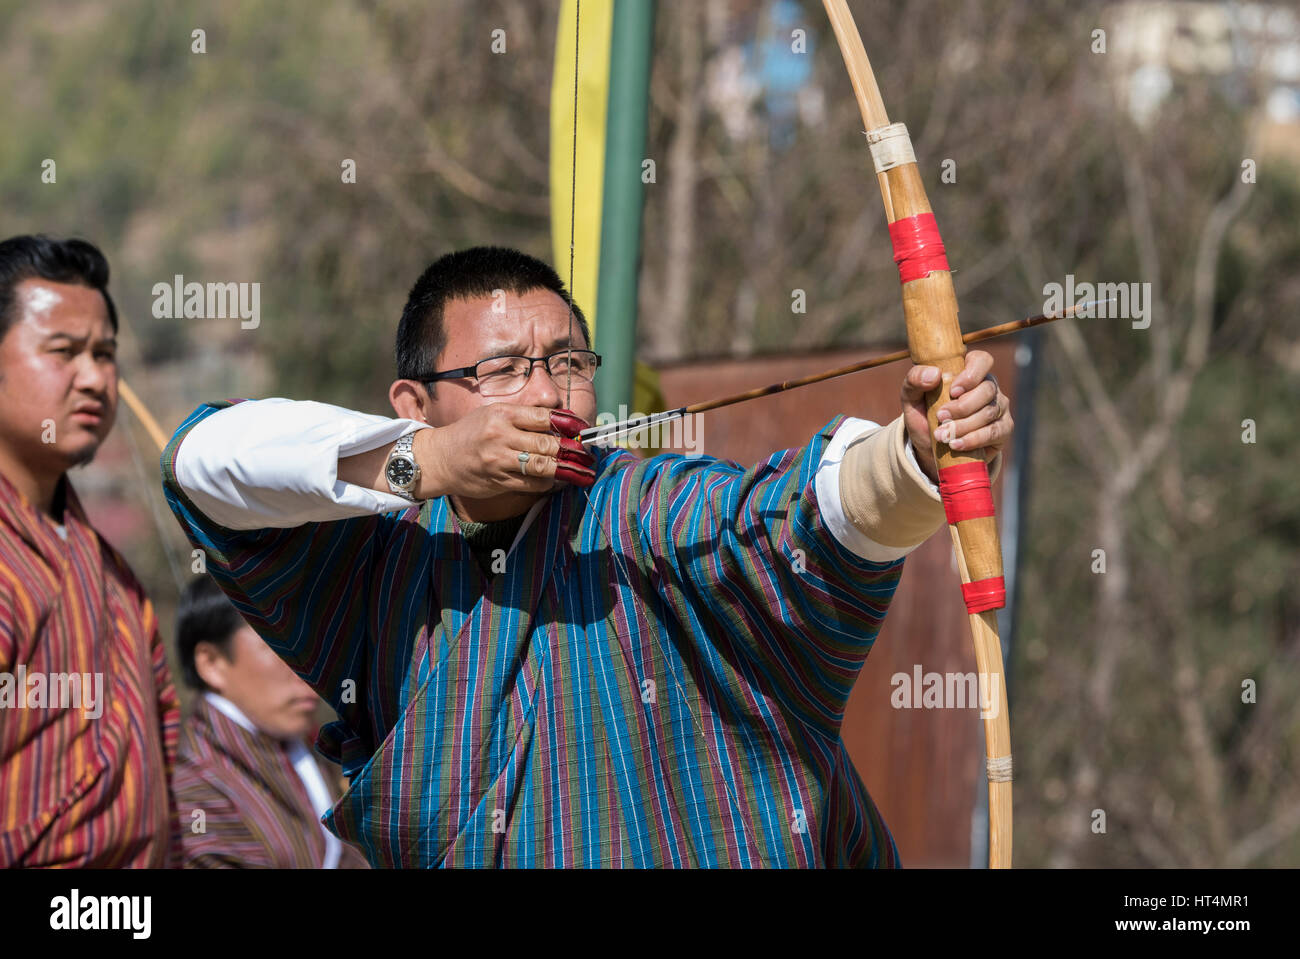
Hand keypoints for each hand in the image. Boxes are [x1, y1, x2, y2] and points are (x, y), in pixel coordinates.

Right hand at [418, 405, 595, 499]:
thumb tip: (562, 423)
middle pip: (546, 444)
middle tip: (588, 455)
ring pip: (541, 467)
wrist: (441, 458)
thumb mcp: (494, 414)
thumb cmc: (472, 433)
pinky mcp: (498, 482)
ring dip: (565, 470)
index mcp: (502, 415)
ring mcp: (498, 461)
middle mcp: (500, 436)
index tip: (584, 429)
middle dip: (572, 451)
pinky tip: (557, 481)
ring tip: (582, 471)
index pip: (544, 417)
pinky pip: (531, 485)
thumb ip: (525, 417)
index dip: (569, 424)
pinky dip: (547, 484)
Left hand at [900, 350, 1012, 483]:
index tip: (953, 391)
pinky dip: (973, 439)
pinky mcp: (1002, 430)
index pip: (981, 360)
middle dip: (962, 406)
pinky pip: (994, 432)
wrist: (930, 446)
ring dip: (963, 425)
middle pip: (987, 389)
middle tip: (940, 416)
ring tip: (942, 435)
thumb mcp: (911, 396)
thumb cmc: (924, 414)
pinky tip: (955, 444)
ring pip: (989, 412)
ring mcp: (999, 408)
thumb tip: (934, 374)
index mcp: (969, 372)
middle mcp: (988, 387)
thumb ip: (915, 379)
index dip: (971, 374)